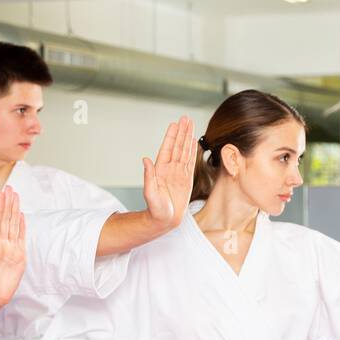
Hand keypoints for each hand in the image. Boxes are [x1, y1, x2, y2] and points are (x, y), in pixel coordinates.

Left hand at [0, 186, 26, 308]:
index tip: (0, 194)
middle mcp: (1, 244)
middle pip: (6, 219)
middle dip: (8, 203)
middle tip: (10, 188)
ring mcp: (11, 249)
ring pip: (13, 225)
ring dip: (15, 211)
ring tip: (17, 196)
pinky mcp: (19, 257)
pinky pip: (21, 238)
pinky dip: (22, 227)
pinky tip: (22, 216)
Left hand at [142, 116, 196, 230]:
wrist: (165, 220)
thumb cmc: (156, 210)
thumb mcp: (150, 193)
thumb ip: (148, 176)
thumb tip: (145, 159)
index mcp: (160, 170)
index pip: (167, 148)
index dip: (171, 136)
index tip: (175, 124)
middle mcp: (169, 169)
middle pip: (177, 146)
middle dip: (181, 132)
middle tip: (185, 118)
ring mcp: (178, 173)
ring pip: (184, 151)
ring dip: (187, 138)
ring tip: (190, 125)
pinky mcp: (186, 179)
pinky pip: (190, 162)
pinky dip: (192, 151)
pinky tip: (194, 142)